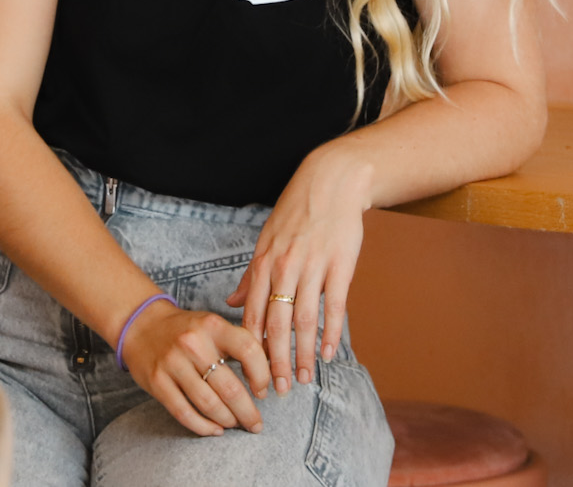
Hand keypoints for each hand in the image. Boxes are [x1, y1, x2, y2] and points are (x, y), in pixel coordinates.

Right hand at [119, 298, 269, 435]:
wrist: (141, 324)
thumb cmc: (186, 330)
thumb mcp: (213, 325)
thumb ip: (241, 342)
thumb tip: (274, 365)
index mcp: (212, 325)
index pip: (248, 349)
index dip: (262, 375)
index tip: (263, 391)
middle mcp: (192, 342)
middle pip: (229, 387)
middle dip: (247, 412)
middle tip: (256, 424)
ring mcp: (172, 363)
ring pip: (208, 403)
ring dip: (227, 420)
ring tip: (234, 424)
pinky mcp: (156, 381)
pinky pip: (184, 412)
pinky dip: (203, 427)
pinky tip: (214, 430)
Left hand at [227, 146, 372, 391]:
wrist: (331, 182)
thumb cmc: (296, 213)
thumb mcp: (267, 240)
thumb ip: (251, 275)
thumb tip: (232, 302)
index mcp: (264, 262)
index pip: (252, 313)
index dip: (250, 347)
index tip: (250, 374)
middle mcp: (284, 266)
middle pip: (276, 323)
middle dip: (275, 360)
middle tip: (277, 390)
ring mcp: (313, 266)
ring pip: (304, 319)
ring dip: (303, 354)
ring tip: (304, 379)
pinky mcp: (340, 265)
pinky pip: (334, 306)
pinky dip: (331, 333)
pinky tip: (329, 353)